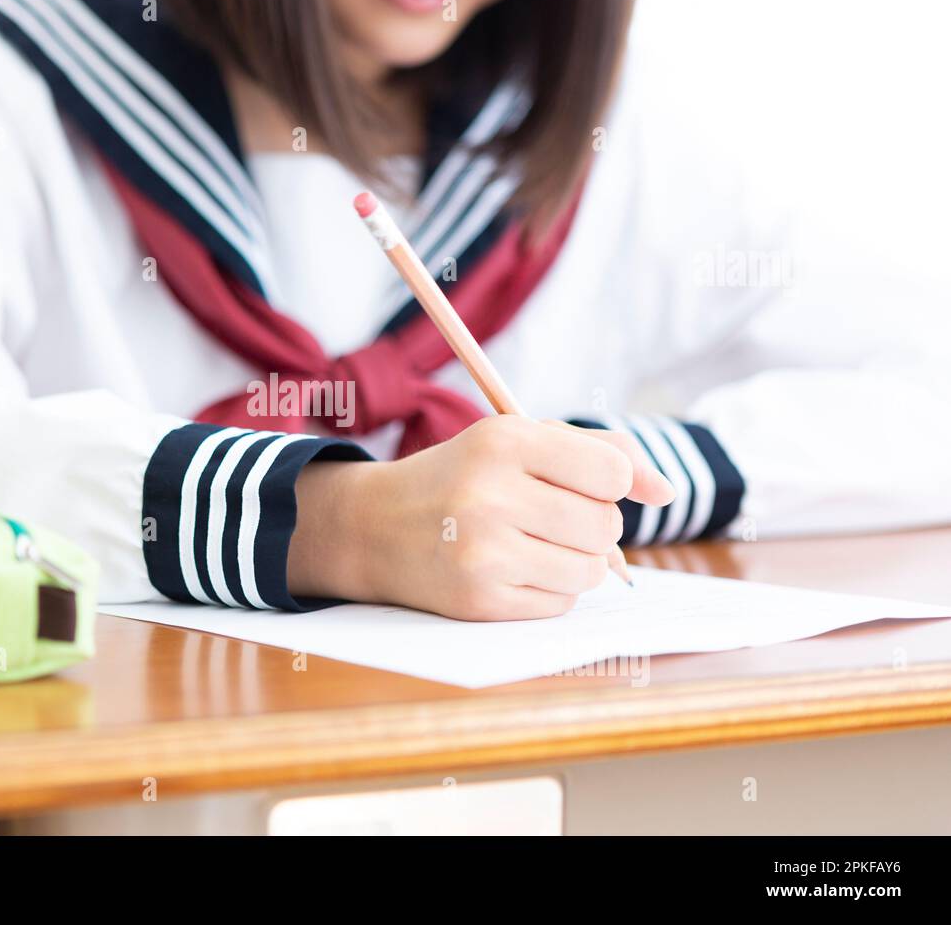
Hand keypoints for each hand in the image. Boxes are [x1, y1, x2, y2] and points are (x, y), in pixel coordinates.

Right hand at [289, 415, 674, 619]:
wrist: (376, 527)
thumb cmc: (464, 477)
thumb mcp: (520, 441)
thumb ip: (602, 453)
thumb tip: (669, 493)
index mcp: (504, 441)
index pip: (612, 473)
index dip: (608, 484)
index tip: (579, 484)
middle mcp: (490, 494)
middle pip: (606, 527)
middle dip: (590, 525)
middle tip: (546, 515)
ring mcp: (482, 552)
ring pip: (590, 571)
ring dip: (576, 562)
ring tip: (532, 544)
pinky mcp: (479, 600)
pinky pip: (561, 603)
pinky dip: (550, 589)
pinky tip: (511, 570)